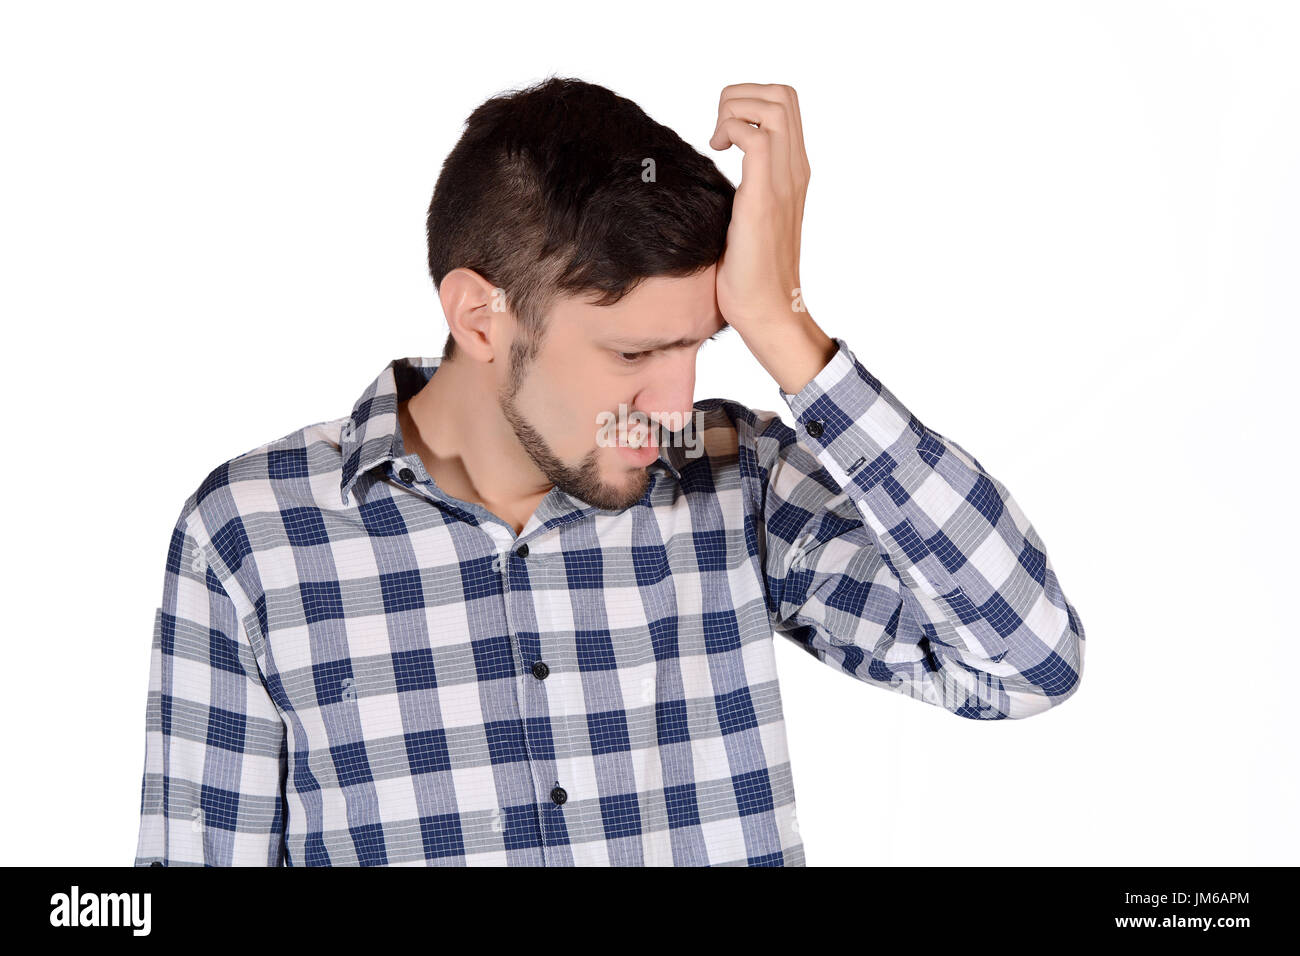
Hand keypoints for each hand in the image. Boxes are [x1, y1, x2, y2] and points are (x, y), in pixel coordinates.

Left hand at [710, 84, 835, 394]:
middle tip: (718, 131)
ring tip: (717, 141)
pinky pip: (755, 137)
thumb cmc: (752, 276)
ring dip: (734, 109)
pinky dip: (731, 130)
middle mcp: (795, 171)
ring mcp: (782, 183)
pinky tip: (715, 152)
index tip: (723, 135)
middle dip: (741, 96)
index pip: (786, 105)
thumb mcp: (750, 221)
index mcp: (794, 173)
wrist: (768, 311)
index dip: (750, 102)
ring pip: (773, 105)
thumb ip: (745, 192)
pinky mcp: (764, 199)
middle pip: (783, 94)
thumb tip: (710, 180)